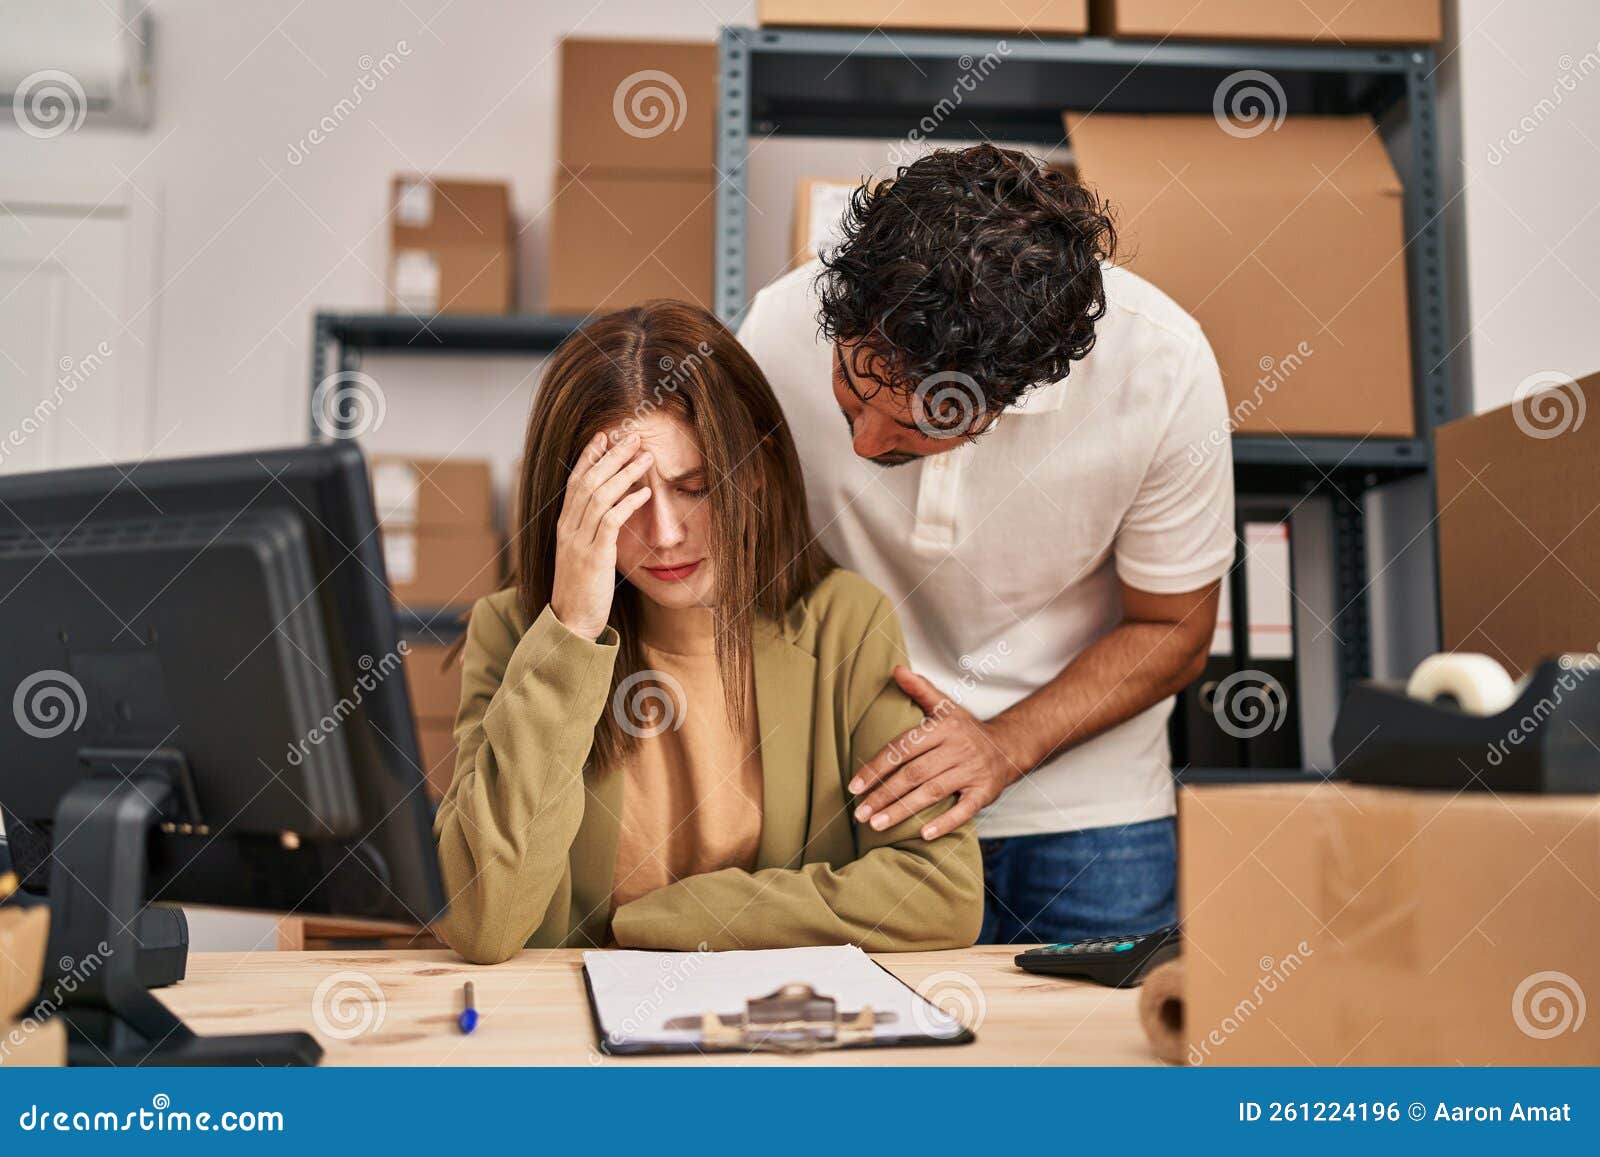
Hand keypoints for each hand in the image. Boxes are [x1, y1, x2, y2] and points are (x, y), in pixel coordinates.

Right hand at [549, 431, 652, 638]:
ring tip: (645, 456)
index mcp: (564, 525)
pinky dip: (628, 503)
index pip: (574, 481)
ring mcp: (579, 541)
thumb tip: (609, 515)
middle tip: (631, 435)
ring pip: (600, 495)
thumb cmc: (582, 591)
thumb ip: (591, 533)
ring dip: (624, 472)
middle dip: (610, 455)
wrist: (571, 623)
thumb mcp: (583, 555)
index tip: (603, 435)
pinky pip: (611, 521)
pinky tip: (645, 492)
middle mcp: (568, 528)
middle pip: (588, 481)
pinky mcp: (594, 556)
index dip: (588, 456)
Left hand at [847, 666, 1028, 839]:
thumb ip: (920, 690)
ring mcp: (972, 771)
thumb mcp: (945, 707)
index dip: (876, 767)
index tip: (854, 786)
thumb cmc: (966, 730)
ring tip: (876, 824)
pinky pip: (964, 809)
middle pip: (914, 773)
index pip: (902, 748)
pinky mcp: (985, 792)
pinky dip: (945, 822)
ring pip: (933, 792)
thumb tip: (896, 670)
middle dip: (884, 794)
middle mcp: (957, 748)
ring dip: (903, 810)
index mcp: (942, 728)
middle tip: (859, 813)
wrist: (1009, 746)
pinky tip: (924, 834)